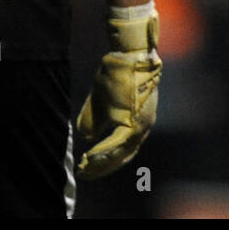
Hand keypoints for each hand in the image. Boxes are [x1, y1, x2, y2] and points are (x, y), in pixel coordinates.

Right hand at [76, 7, 160, 178]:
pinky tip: (90, 156)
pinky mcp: (134, 117)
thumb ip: (95, 120)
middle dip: (102, 167)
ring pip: (122, 152)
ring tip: (85, 168)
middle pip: (123, 156)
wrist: (129, 55)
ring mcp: (141, 123)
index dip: (105, 161)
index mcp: (137, 123)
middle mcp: (143, 126)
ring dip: (102, 162)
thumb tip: (86, 137)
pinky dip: (104, 151)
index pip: (122, 150)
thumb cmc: (116, 74)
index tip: (87, 168)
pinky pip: (119, 142)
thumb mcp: (101, 100)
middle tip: (84, 174)